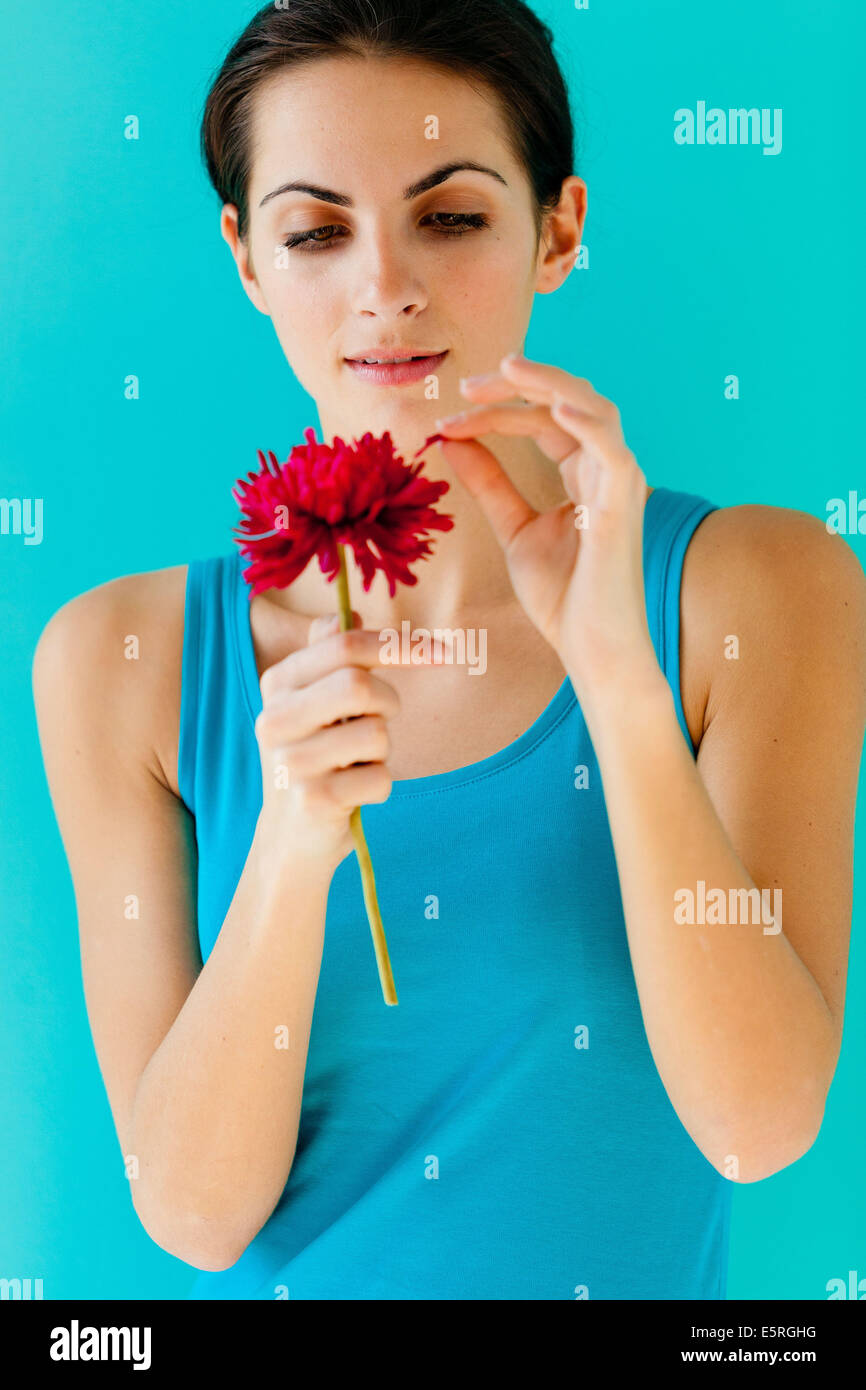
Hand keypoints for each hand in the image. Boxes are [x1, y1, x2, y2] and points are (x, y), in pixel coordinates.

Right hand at [255, 611, 399, 869]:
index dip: (400, 644)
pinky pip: (379, 779)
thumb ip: (327, 656)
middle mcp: (275, 718)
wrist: (291, 839)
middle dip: (387, 702)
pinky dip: (380, 787)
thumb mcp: (311, 705)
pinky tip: (353, 795)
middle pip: (358, 684)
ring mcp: (291, 762)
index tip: (442, 651)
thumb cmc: (315, 761)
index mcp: (277, 683)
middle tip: (380, 721)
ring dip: (381, 751)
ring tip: (355, 764)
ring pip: (375, 734)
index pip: (344, 644)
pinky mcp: (313, 801)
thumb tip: (349, 610)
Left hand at [434, 353, 663, 706]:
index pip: (541, 419)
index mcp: (585, 470)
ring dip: (549, 383)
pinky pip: (611, 449)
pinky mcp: (623, 505)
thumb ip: (489, 484)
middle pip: (567, 400)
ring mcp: (620, 482)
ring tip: (507, 370)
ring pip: (593, 408)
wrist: (591, 647)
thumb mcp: (513, 529)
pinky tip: (553, 407)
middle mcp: (607, 467)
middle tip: (466, 385)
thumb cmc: (563, 595)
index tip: (447, 422)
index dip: (495, 411)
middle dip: (518, 384)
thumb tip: (451, 441)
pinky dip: (586, 423)